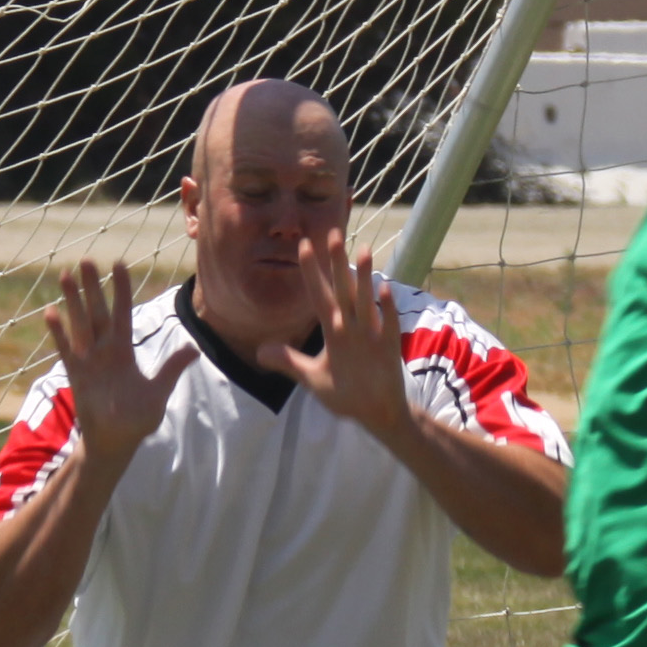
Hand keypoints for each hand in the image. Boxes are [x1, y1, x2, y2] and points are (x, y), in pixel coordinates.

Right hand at [45, 259, 192, 458]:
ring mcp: (88, 361)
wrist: (116, 442)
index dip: (121, 290)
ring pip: (79, 324)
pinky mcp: (75, 375)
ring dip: (72, 300)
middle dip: (92, 286)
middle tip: (85, 259)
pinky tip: (50, 312)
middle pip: (97, 312)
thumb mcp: (158, 392)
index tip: (119, 264)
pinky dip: (59, 332)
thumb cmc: (137, 419)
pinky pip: (66, 349)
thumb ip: (172, 369)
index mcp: (124, 351)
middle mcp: (104, 351)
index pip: (122, 313)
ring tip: (64, 274)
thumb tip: (194, 348)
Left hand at [265, 241, 414, 439]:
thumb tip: (259, 351)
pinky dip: (386, 309)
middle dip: (336, 263)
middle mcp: (351, 327)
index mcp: (334, 331)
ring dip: (363, 278)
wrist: (375, 413)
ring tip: (362, 250)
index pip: (318, 295)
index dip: (311, 271)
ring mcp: (370, 336)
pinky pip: (387, 325)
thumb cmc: (345, 392)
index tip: (303, 244)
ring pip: (365, 301)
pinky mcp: (387, 350)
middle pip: (341, 290)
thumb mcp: (311, 377)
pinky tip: (384, 288)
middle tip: (333, 232)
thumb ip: (288, 361)